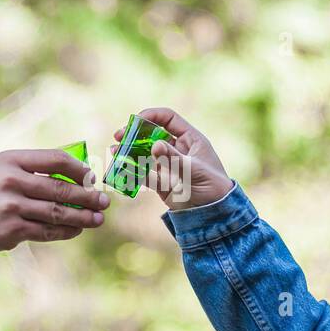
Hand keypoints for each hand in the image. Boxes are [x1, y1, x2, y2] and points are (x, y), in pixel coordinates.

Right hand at [0, 149, 108, 253]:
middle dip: (88, 195)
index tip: (92, 177)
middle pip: (61, 187)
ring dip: (83, 216)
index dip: (79, 169)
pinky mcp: (12, 230)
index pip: (56, 158)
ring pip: (58, 212)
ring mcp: (12, 206)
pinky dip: (66, 231)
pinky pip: (48, 231)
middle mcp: (12, 180)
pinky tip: (77, 230)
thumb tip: (74, 176)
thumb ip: (31, 169)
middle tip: (104, 201)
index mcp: (10, 159)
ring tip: (98, 219)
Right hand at [110, 107, 233, 210]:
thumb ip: (173, 158)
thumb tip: (154, 145)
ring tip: (115, 153)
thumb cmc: (212, 187)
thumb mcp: (194, 170)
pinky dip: (132, 171)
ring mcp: (168, 165)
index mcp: (190, 139)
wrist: (214, 214)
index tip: (135, 120)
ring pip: (144, 153)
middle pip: (151, 134)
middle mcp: (177, 148)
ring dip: (129, 151)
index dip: (151, 116)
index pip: (168, 118)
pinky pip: (143, 173)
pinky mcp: (161, 182)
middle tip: (119, 136)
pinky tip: (121, 170)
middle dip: (134, 134)